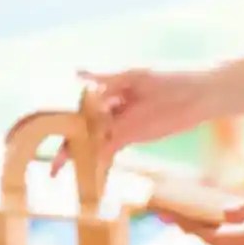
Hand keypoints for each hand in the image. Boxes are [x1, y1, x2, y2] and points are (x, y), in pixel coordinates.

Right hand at [51, 67, 217, 174]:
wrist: (200, 93)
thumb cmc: (170, 76)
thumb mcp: (137, 74)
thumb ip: (107, 76)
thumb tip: (76, 72)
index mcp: (107, 88)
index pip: (77, 104)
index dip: (59, 117)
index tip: (43, 128)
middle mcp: (108, 105)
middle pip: (80, 125)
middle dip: (63, 141)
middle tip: (48, 159)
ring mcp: (119, 122)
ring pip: (91, 139)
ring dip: (77, 154)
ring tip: (58, 171)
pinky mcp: (131, 136)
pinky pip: (109, 150)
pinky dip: (96, 161)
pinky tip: (85, 172)